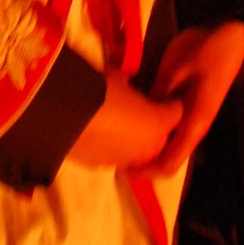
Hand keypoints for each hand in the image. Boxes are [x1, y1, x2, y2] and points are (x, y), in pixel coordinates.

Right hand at [67, 73, 182, 171]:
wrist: (66, 115)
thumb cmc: (99, 90)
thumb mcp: (117, 78)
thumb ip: (129, 85)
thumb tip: (126, 86)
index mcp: (160, 121)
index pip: (177, 112)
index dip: (168, 103)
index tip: (158, 96)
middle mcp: (150, 146)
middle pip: (161, 137)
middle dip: (154, 126)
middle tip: (138, 111)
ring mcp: (129, 160)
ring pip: (140, 151)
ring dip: (135, 140)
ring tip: (116, 124)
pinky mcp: (107, 167)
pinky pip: (118, 156)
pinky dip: (113, 148)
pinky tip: (98, 134)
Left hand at [134, 21, 243, 180]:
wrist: (230, 37)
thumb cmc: (203, 52)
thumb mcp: (174, 70)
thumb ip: (158, 96)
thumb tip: (139, 117)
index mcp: (194, 124)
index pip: (170, 163)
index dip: (147, 172)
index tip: (123, 169)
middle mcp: (196, 128)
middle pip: (170, 158)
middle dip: (145, 162)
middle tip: (116, 153)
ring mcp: (195, 118)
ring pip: (171, 145)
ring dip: (150, 148)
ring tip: (123, 139)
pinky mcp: (193, 108)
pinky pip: (173, 129)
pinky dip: (156, 132)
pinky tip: (138, 120)